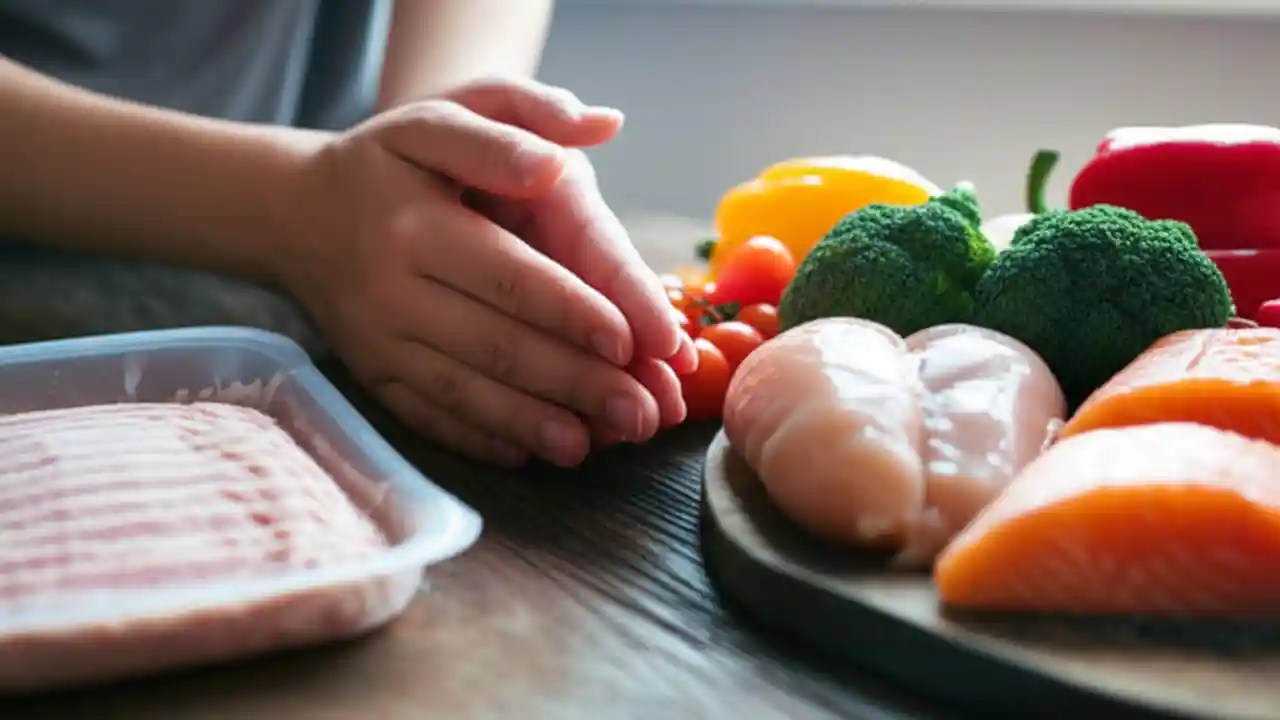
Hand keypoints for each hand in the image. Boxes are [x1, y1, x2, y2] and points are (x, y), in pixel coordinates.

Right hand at [278, 79, 688, 468]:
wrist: (298, 213)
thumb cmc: (392, 161)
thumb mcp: (446, 114)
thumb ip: (520, 119)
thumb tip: (594, 131)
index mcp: (417, 223)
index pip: (511, 277)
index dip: (574, 313)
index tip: (632, 342)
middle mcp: (392, 291)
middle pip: (499, 346)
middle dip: (577, 383)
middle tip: (643, 412)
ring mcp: (380, 344)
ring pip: (468, 394)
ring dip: (538, 424)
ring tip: (599, 444)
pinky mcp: (374, 379)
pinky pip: (433, 418)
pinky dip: (487, 439)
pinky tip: (537, 453)